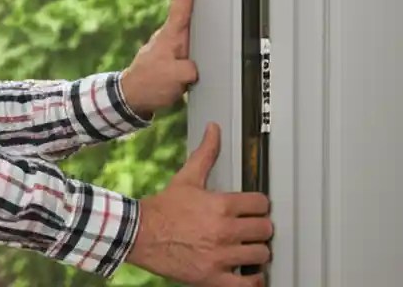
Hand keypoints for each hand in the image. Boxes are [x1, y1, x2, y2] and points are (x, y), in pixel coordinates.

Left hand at [120, 0, 197, 118]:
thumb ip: (190, 69)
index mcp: (171, 36)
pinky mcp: (173, 48)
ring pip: (183, 10)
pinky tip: (196, 4)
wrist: (133, 96)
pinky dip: (189, 10)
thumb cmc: (151, 85)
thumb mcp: (175, 80)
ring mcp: (171, 39)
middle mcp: (170, 33)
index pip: (180, 6)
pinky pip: (185, 26)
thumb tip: (197, 64)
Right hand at [127, 122, 273, 285]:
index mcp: (220, 205)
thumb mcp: (186, 179)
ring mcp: (219, 256)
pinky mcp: (213, 277)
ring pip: (261, 255)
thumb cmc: (162, 209)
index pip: (261, 204)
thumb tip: (214, 130)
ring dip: (257, 252)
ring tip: (249, 249)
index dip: (259, 205)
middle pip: (265, 229)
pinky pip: (248, 284)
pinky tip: (249, 273)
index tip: (255, 209)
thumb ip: (205, 154)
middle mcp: (223, 231)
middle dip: (260, 228)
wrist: (138, 234)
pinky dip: (253, 280)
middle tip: (252, 228)